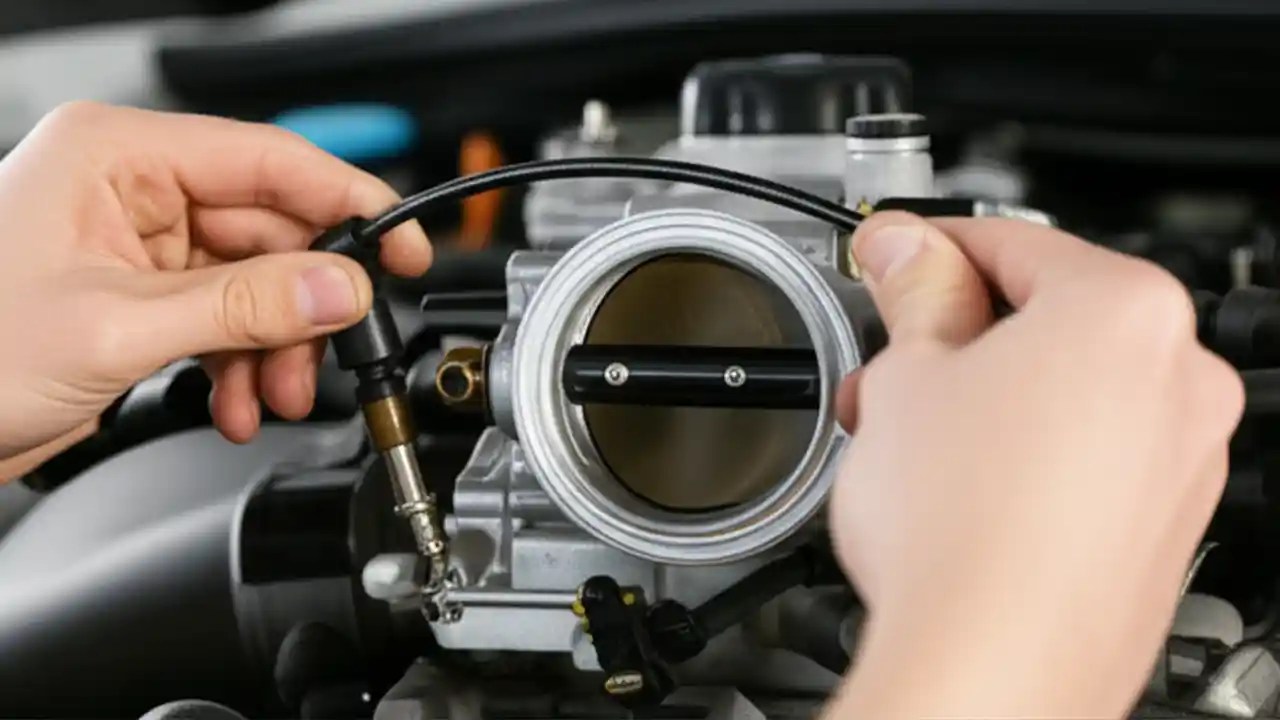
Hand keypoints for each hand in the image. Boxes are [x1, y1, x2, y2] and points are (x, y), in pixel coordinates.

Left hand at [0, 102, 430, 479]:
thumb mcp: (119, 326)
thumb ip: (243, 304)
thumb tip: (339, 287)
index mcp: (116, 155)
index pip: (266, 159)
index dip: (346, 200)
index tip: (400, 244)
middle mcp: (132, 190)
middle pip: (269, 229)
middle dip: (304, 301)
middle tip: (333, 346)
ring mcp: (139, 245)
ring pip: (256, 282)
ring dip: (277, 345)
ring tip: (276, 392)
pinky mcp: (142, 296)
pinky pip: (226, 317)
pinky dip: (244, 363)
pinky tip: (237, 399)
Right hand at [826, 212, 1242, 717]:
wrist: (994, 670)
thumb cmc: (962, 531)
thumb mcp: (909, 376)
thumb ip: (914, 294)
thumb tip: (908, 253)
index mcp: (1127, 314)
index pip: (1013, 242)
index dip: (930, 248)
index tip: (891, 259)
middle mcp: (1179, 381)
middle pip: (1046, 320)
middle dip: (954, 338)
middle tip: (886, 362)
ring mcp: (1181, 462)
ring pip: (1065, 393)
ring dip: (983, 398)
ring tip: (907, 438)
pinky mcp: (1161, 529)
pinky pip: (1087, 459)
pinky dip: (1024, 456)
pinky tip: (957, 490)